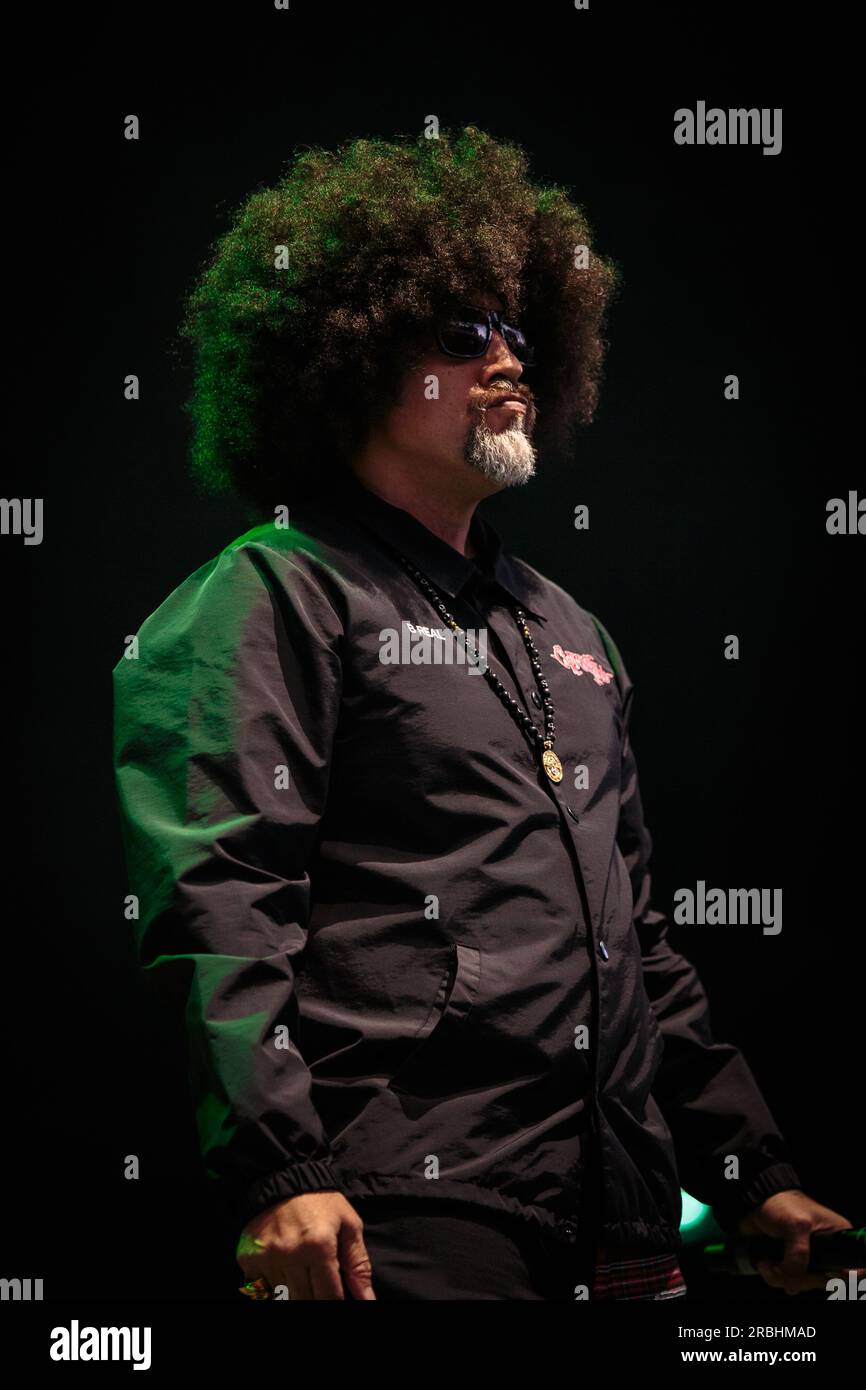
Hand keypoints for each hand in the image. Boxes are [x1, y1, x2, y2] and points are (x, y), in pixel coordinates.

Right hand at [236, 1191, 376, 1299]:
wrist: (283, 1177)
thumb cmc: (321, 1201)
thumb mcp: (348, 1225)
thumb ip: (358, 1265)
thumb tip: (368, 1300)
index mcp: (319, 1247)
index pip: (329, 1297)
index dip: (335, 1303)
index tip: (335, 1297)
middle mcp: (291, 1255)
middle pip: (304, 1301)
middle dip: (315, 1297)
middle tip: (318, 1284)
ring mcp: (267, 1258)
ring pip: (283, 1297)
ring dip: (295, 1291)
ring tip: (302, 1273)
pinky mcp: (248, 1257)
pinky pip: (261, 1289)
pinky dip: (272, 1287)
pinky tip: (282, 1270)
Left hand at [737, 1189, 863, 1294]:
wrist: (754, 1202)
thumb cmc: (781, 1203)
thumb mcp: (796, 1226)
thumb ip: (799, 1256)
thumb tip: (793, 1283)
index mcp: (838, 1237)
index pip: (855, 1265)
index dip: (849, 1276)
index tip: (831, 1275)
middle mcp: (827, 1251)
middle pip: (826, 1282)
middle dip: (802, 1279)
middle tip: (783, 1268)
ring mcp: (809, 1259)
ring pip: (804, 1285)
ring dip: (782, 1278)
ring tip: (769, 1263)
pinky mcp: (792, 1264)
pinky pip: (788, 1282)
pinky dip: (775, 1277)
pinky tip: (765, 1263)